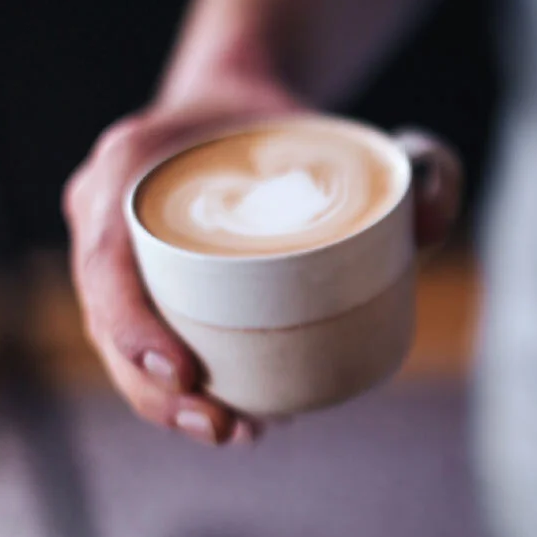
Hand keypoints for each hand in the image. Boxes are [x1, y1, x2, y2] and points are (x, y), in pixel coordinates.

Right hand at [63, 84, 461, 445]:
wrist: (234, 103)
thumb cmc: (284, 120)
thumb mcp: (341, 130)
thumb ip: (408, 167)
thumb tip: (433, 222)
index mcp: (130, 163)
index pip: (107, 261)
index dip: (133, 327)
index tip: (187, 374)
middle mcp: (103, 208)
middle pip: (105, 321)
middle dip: (156, 393)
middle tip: (229, 428)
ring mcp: (110, 247)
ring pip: (115, 343)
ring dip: (165, 404)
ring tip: (239, 433)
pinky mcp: (131, 278)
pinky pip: (135, 338)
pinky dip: (173, 387)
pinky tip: (231, 419)